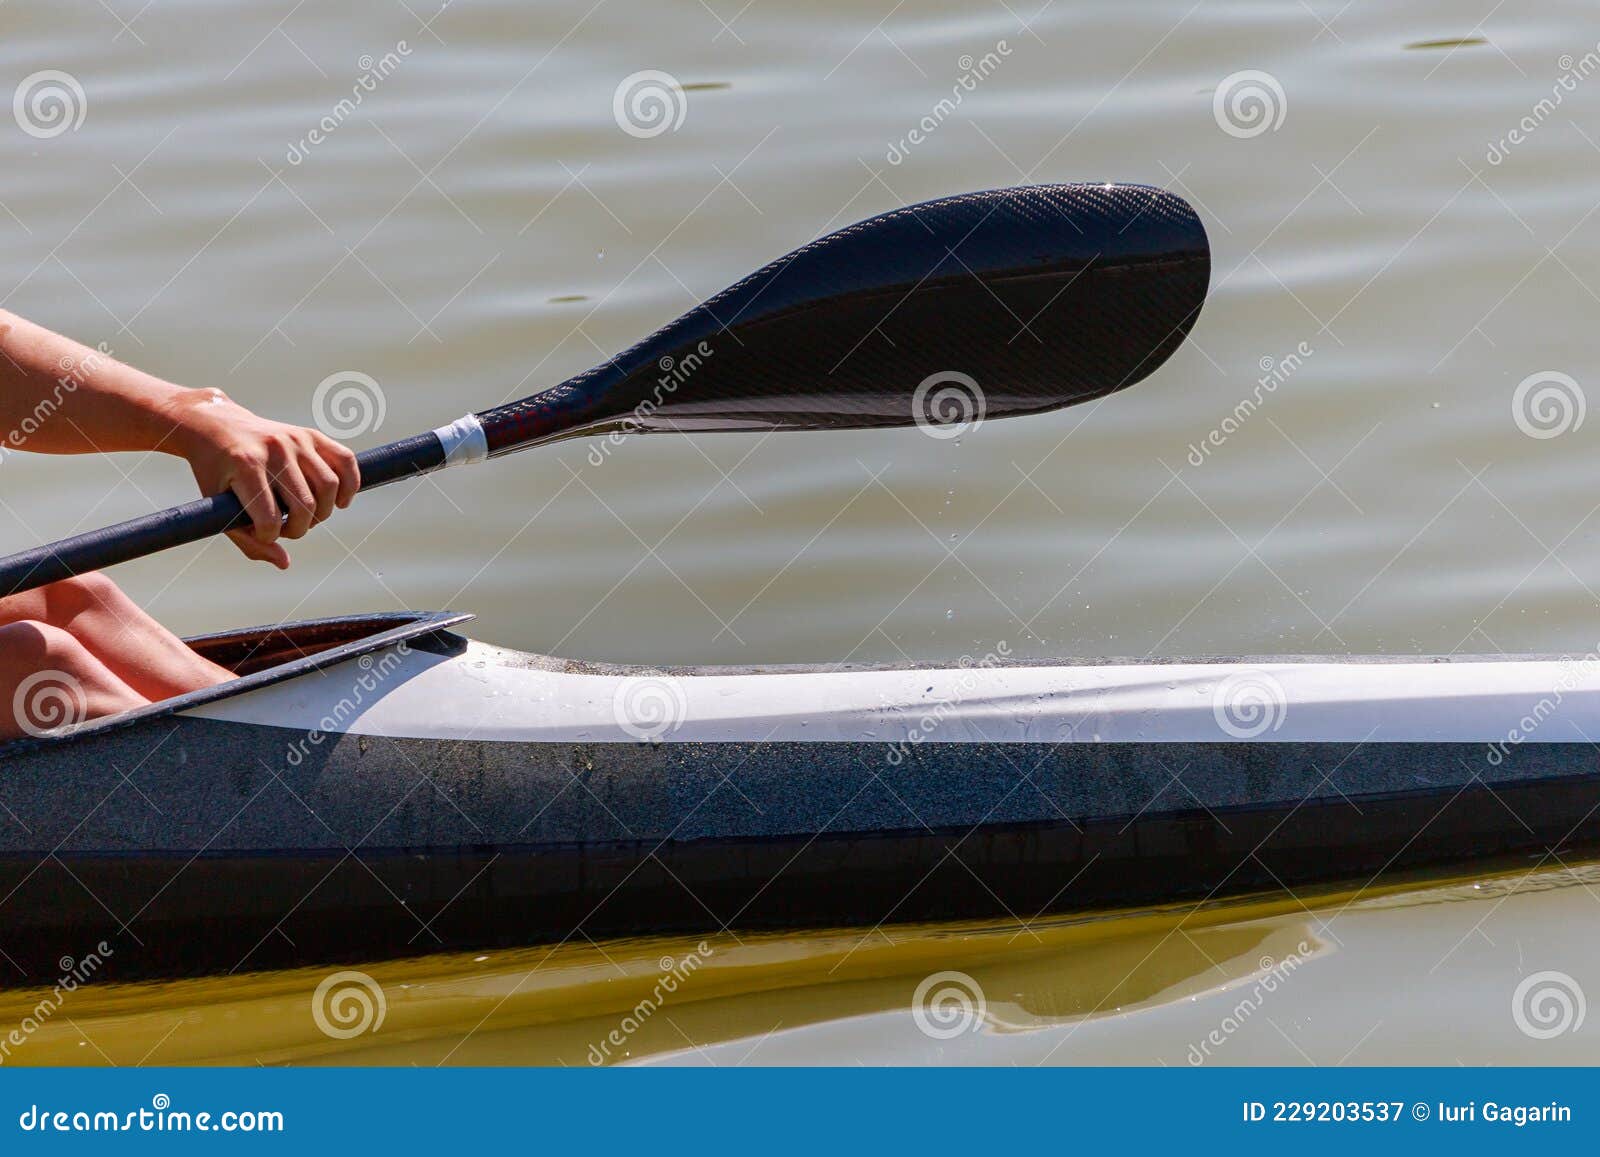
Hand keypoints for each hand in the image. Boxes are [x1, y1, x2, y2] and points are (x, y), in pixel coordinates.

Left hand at [166, 388, 359, 566]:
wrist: (217, 426)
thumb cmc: (217, 473)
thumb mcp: (218, 506)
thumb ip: (247, 541)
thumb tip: (285, 563)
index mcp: (246, 466)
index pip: (270, 519)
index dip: (268, 537)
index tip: (262, 533)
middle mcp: (275, 450)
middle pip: (305, 506)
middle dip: (298, 528)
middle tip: (287, 528)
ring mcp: (296, 440)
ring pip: (330, 487)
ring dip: (323, 513)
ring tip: (308, 516)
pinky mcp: (311, 435)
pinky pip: (345, 460)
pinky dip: (350, 485)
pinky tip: (341, 501)